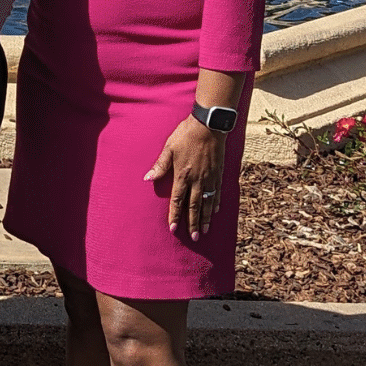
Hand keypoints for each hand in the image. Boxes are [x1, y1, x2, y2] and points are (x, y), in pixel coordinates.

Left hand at [144, 115, 224, 239]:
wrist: (208, 126)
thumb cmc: (186, 135)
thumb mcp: (169, 148)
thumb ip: (160, 165)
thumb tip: (148, 178)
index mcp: (183, 175)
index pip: (178, 200)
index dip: (175, 216)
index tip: (174, 229)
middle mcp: (197, 181)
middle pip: (194, 207)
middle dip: (193, 224)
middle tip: (194, 238)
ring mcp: (209, 179)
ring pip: (207, 204)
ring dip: (206, 219)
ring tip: (205, 231)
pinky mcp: (218, 174)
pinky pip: (216, 193)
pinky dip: (215, 204)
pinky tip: (214, 211)